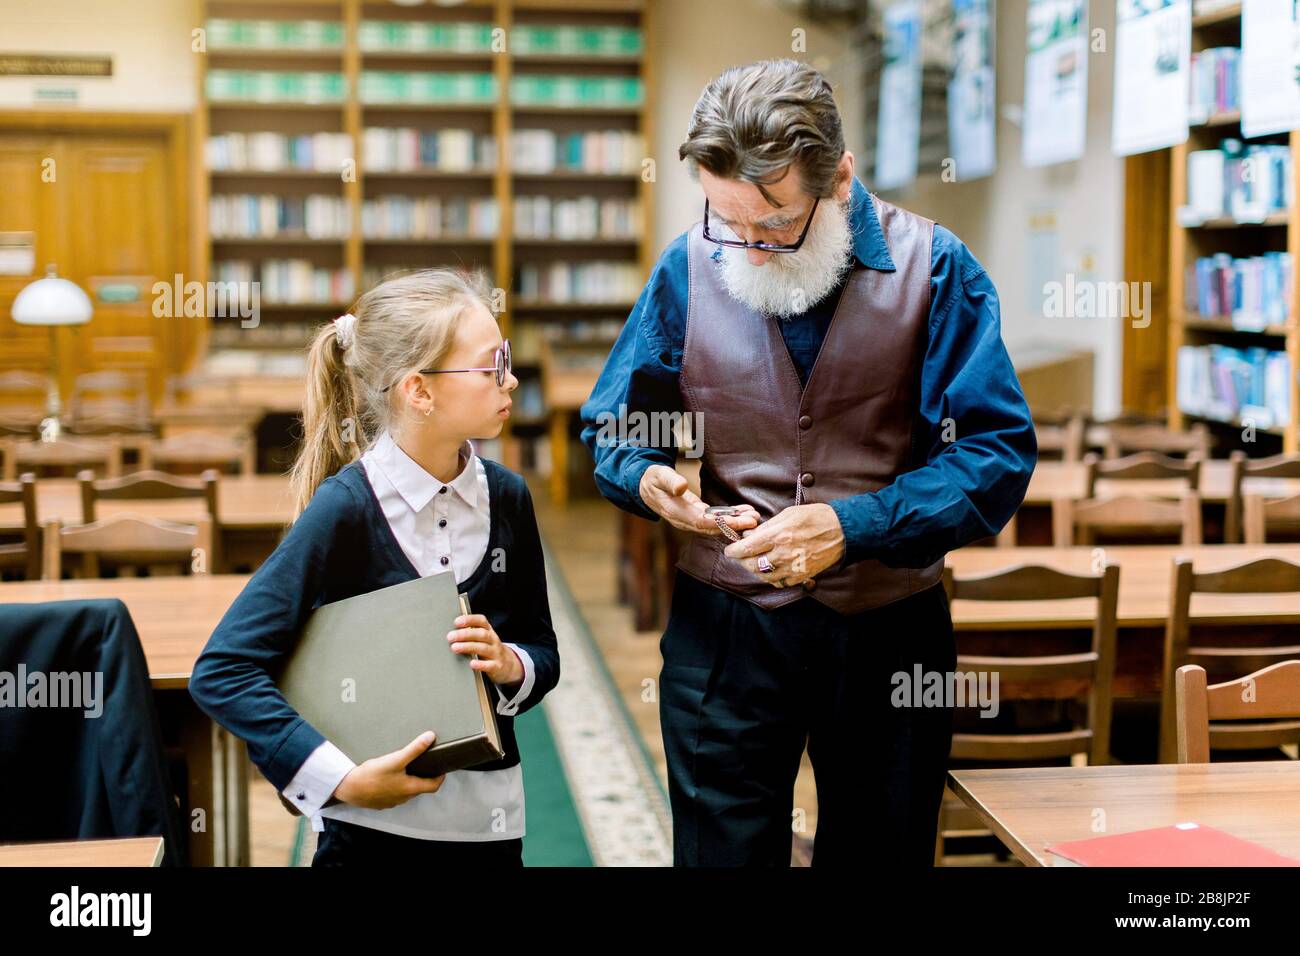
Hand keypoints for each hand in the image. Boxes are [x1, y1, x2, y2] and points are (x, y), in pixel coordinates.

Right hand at [332, 732, 446, 809]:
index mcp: (410, 789)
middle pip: (420, 788)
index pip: (433, 786)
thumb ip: (414, 749)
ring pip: (406, 792)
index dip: (440, 777)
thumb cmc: (372, 776)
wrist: (348, 788)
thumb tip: (430, 737)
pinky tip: (389, 777)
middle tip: (425, 765)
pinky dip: (395, 786)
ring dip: (409, 782)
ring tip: (407, 768)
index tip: (441, 769)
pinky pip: (393, 794)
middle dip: (424, 777)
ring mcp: (391, 802)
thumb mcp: (395, 759)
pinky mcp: (380, 802)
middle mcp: (403, 798)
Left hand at [447, 613, 522, 686]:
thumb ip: (471, 633)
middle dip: (465, 634)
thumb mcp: (483, 639)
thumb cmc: (489, 649)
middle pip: (481, 634)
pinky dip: (480, 664)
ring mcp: (496, 653)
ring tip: (454, 647)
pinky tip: (471, 663)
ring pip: (483, 648)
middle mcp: (493, 640)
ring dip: (468, 647)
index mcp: (489, 631)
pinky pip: (489, 665)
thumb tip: (450, 631)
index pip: (481, 621)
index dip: (469, 620)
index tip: (456, 622)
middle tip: (450, 636)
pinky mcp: (497, 666)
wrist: (508, 665)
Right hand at [638, 464, 759, 536]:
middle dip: (734, 526)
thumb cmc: (653, 480)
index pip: (701, 522)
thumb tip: (682, 487)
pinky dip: (730, 517)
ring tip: (754, 517)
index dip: (721, 523)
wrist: (645, 488)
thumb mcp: (658, 475)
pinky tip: (744, 513)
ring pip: (715, 526)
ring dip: (735, 523)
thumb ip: (670, 480)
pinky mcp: (697, 516)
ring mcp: (691, 520)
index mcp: (675, 512)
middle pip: (712, 528)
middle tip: (754, 520)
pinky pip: (715, 520)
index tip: (739, 520)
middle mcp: (684, 521)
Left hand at [722, 502, 845, 587]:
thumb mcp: (789, 514)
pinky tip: (771, 568)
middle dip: (740, 561)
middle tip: (738, 556)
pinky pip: (779, 582)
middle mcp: (783, 554)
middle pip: (751, 565)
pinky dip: (771, 577)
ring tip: (754, 561)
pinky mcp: (801, 576)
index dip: (733, 551)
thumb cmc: (816, 518)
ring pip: (763, 576)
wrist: (843, 531)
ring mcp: (792, 568)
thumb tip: (750, 534)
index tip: (730, 550)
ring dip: (754, 570)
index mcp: (778, 536)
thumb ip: (767, 526)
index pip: (746, 548)